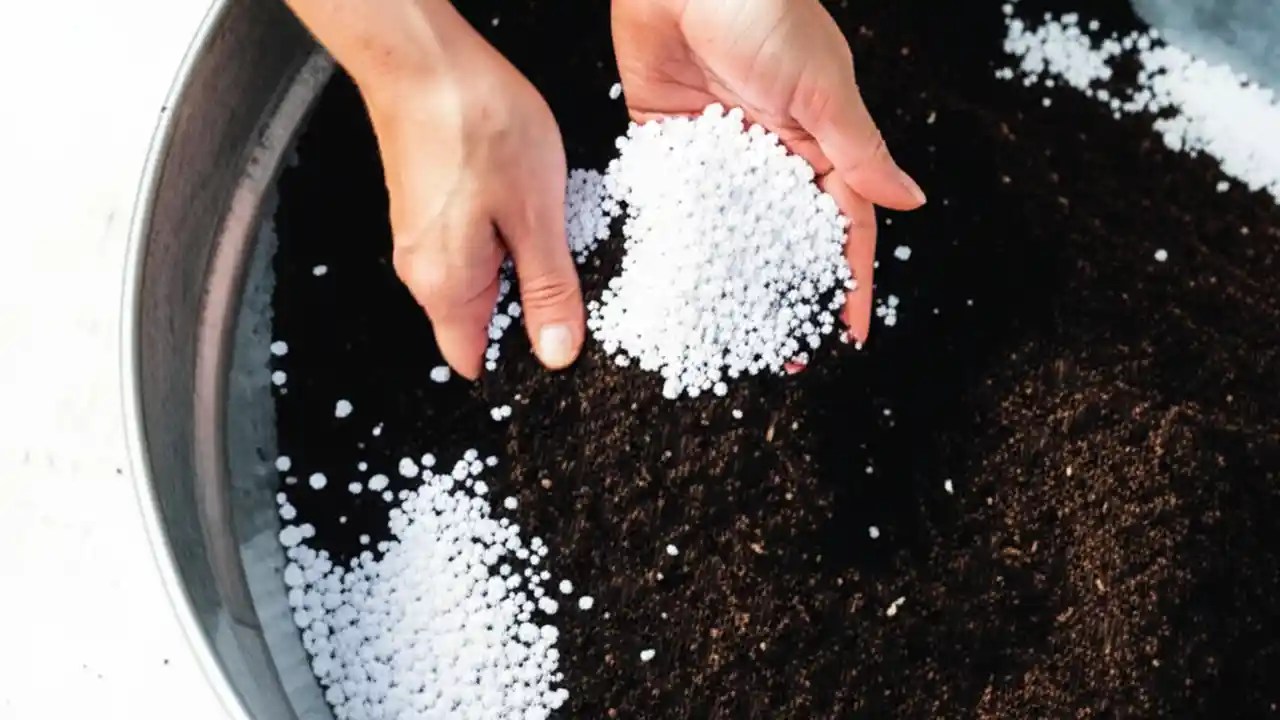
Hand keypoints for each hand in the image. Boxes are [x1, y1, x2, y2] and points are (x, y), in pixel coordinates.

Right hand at [341, 2, 583, 378]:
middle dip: (529, 306)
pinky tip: (529, 203)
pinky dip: (505, 233)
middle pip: (483, 320)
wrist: (423, 57)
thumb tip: (558, 352)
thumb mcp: (536, 215)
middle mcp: (423, 271)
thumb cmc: (476, 123)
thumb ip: (548, 289)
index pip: (478, 360)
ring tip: (550, 227)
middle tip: (570, 270)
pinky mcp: (428, 206)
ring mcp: (422, 237)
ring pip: (481, 277)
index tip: (564, 341)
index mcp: (446, 287)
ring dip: (521, 264)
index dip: (524, 359)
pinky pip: (472, 243)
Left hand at [612, 0, 926, 343]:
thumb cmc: (764, 8)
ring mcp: (720, 150)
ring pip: (729, 228)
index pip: (844, 223)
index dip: (848, 277)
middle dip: (786, 292)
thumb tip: (910, 201)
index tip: (849, 330)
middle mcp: (772, 153)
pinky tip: (671, 278)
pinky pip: (674, 197)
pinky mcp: (668, 139)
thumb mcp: (820, 86)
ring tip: (726, 332)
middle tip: (782, 348)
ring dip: (729, 278)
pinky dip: (673, 234)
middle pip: (784, 238)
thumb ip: (858, 150)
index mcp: (820, 141)